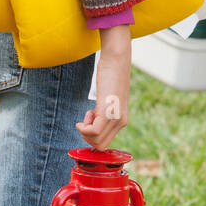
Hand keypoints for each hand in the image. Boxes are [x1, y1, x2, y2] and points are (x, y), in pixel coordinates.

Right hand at [77, 26, 130, 149]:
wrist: (117, 60)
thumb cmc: (110, 75)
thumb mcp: (108, 98)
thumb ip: (105, 111)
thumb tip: (95, 120)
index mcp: (122, 120)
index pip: (104, 143)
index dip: (92, 136)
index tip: (89, 121)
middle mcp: (121, 122)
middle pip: (100, 146)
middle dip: (87, 136)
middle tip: (87, 118)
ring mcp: (116, 117)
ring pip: (96, 141)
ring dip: (85, 130)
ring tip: (89, 113)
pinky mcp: (108, 110)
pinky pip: (94, 131)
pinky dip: (84, 127)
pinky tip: (86, 115)